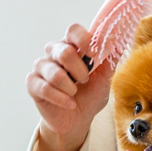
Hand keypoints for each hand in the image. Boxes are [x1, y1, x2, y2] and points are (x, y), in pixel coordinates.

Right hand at [26, 23, 114, 150]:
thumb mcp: (105, 78)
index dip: (84, 40)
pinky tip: (69, 104)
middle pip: (64, 52)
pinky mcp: (32, 84)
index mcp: (72, 45)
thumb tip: (119, 42)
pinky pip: (45, 88)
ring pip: (55, 74)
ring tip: (75, 93)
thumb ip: (110, 60)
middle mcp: (54, 52)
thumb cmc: (89, 95)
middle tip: (85, 80)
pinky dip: (61, 99)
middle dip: (80, 70)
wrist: (77, 120)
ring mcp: (41, 67)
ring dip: (70, 88)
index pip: (73, 30)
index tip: (94, 55)